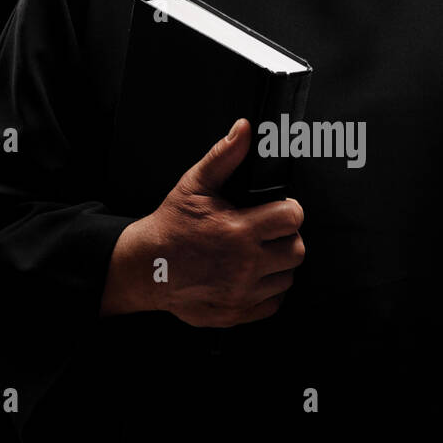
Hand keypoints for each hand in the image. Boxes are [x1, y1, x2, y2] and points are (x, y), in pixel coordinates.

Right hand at [99, 118, 305, 324]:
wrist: (145, 268)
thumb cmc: (171, 226)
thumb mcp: (194, 185)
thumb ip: (223, 156)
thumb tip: (243, 129)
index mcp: (239, 231)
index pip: (293, 218)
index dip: (288, 210)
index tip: (277, 210)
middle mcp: (244, 265)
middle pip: (297, 250)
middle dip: (286, 238)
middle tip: (268, 233)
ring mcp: (242, 293)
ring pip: (287, 278)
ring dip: (278, 265)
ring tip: (257, 254)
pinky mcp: (236, 312)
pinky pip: (273, 303)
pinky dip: (267, 291)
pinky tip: (250, 276)